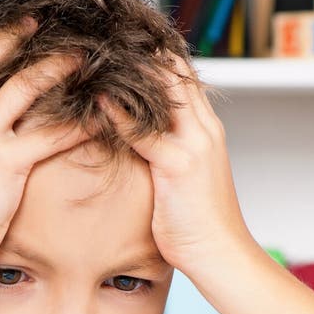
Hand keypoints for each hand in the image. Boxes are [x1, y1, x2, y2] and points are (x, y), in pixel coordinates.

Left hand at [97, 55, 252, 279]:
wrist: (219, 253)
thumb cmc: (199, 225)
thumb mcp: (185, 181)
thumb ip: (168, 157)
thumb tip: (141, 152)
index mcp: (208, 131)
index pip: (184, 81)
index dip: (155, 66)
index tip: (122, 63)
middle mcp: (204, 130)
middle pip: (174, 75)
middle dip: (140, 63)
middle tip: (102, 60)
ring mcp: (194, 144)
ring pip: (161, 93)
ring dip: (129, 78)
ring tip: (94, 71)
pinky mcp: (178, 164)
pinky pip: (143, 132)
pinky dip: (119, 115)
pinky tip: (97, 104)